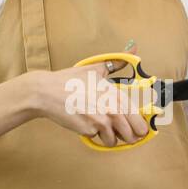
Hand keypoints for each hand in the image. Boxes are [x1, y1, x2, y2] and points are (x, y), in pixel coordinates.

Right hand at [27, 49, 150, 147]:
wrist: (47, 92)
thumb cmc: (71, 80)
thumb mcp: (96, 69)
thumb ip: (118, 63)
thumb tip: (134, 47)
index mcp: (118, 96)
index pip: (140, 121)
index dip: (140, 128)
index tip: (138, 129)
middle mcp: (113, 110)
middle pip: (132, 136)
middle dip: (128, 136)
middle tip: (120, 131)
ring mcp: (101, 122)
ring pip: (114, 141)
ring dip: (110, 137)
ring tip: (100, 126)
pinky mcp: (88, 131)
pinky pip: (97, 139)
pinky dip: (93, 135)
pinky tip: (85, 123)